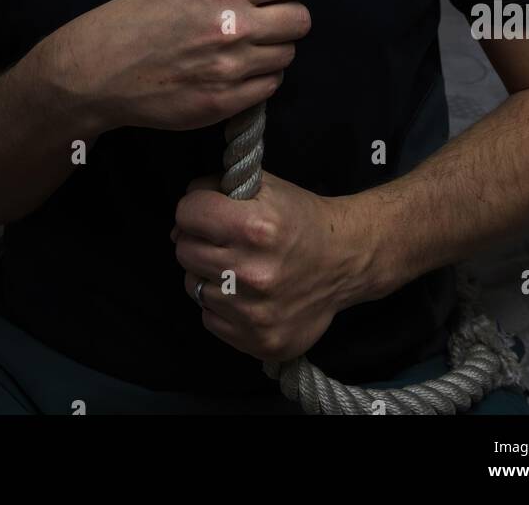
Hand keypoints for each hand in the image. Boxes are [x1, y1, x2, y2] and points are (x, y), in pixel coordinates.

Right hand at [49, 0, 313, 133]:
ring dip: (273, 50)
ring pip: (287, 56)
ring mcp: (233, 69)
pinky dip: (259, 79)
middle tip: (266, 20)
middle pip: (301, 20)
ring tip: (244, 48)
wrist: (95, 72)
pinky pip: (269, 87)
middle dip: (288, 17)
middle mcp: (236, 27)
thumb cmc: (129, 22)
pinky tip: (234, 72)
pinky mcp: (225, 103)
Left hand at [171, 169, 351, 363]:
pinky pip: (210, 318)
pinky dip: (221, 306)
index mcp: (255, 228)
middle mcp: (253, 273)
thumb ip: (218, 188)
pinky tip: (246, 293)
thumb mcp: (266, 187)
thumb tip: (183, 213)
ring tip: (238, 267)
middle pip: (184, 251)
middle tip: (224, 240)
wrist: (345, 261)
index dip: (194, 208)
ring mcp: (255, 313)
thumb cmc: (302, 220)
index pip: (187, 213)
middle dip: (199, 240)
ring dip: (210, 275)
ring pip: (194, 287)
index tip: (206, 212)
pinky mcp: (259, 341)